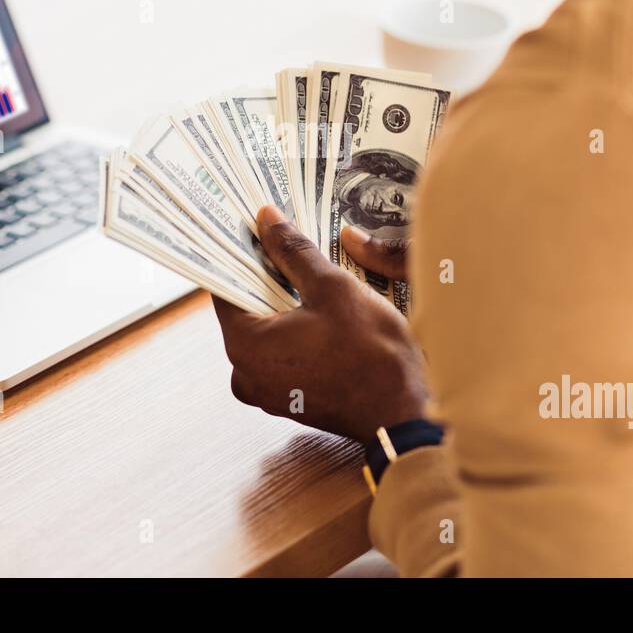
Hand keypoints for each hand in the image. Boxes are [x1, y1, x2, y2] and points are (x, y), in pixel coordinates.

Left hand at [214, 206, 427, 445]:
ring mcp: (268, 392)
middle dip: (267, 276)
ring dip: (285, 303)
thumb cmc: (371, 352)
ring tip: (310, 274)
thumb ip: (293, 251)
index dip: (242, 254)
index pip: (226, 286)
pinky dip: (296, 330)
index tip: (255, 229)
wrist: (405, 412)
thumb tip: (267, 220)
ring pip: (267, 332)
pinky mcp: (291, 400)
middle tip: (287, 243)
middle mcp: (246, 374)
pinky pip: (283, 354)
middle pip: (246, 309)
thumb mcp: (332, 287)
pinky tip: (321, 311)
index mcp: (244, 346)